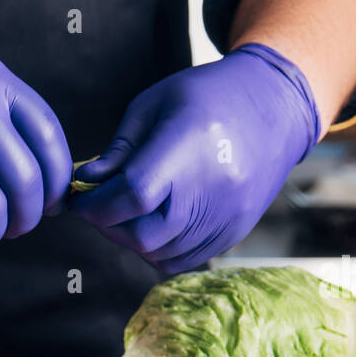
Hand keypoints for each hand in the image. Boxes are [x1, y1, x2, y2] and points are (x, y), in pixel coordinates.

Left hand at [69, 43, 319, 274]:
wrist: (276, 105)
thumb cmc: (207, 96)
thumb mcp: (154, 103)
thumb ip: (118, 149)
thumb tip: (84, 183)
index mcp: (188, 146)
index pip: (132, 194)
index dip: (96, 205)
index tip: (79, 199)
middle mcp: (212, 187)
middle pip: (143, 235)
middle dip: (109, 226)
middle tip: (99, 207)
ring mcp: (227, 216)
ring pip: (159, 253)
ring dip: (131, 240)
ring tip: (127, 212)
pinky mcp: (234, 232)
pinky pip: (182, 261)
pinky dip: (157, 251)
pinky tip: (152, 224)